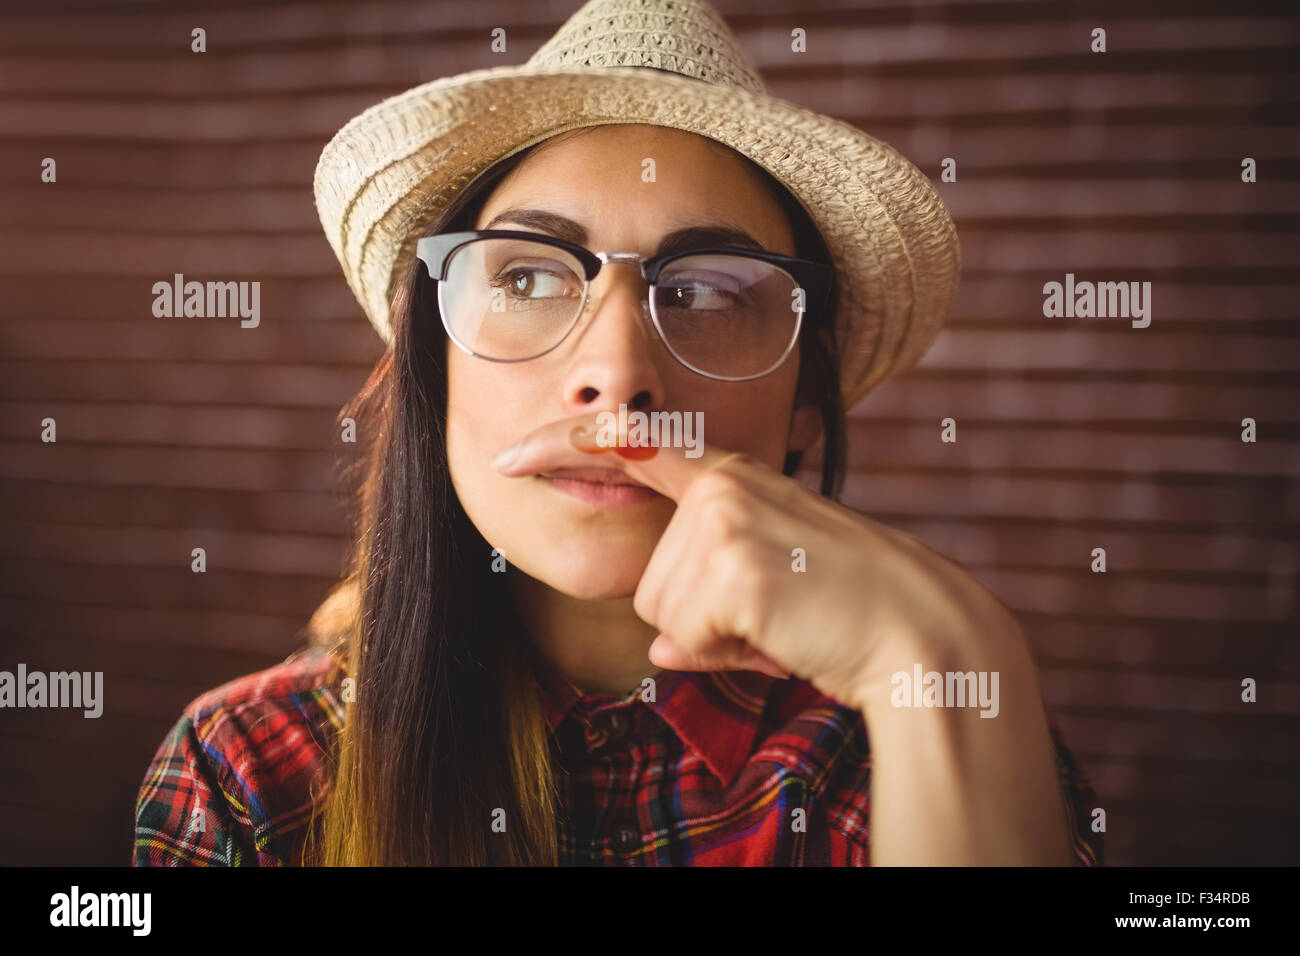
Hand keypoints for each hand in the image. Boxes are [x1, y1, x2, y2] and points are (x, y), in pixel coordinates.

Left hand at [492, 409, 1022, 710]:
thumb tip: (657, 644)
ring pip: (662, 611)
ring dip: (715, 636)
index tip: (508, 456)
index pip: (635, 446)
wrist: (916, 631)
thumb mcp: (765, 589)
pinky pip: (685, 635)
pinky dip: (726, 653)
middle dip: (698, 617)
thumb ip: (703, 600)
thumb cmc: (843, 610)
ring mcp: (726, 520)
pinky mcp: (732, 566)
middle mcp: (723, 485)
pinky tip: (779, 634)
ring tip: (781, 620)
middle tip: (774, 611)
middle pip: (647, 580)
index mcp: (733, 475)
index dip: (566, 445)